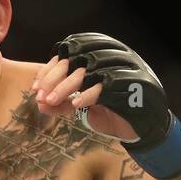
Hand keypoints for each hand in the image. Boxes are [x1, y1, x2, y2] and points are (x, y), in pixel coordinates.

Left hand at [30, 33, 166, 145]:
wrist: (144, 128)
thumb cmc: (113, 111)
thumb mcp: (83, 105)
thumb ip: (63, 102)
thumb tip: (39, 102)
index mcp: (104, 52)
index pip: (72, 51)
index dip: (51, 68)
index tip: (36, 87)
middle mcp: (117, 55)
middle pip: (79, 58)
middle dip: (55, 77)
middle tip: (40, 95)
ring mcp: (127, 68)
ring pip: (91, 70)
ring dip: (67, 86)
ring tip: (52, 100)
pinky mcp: (135, 84)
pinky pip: (107, 86)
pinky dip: (89, 94)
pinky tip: (76, 104)